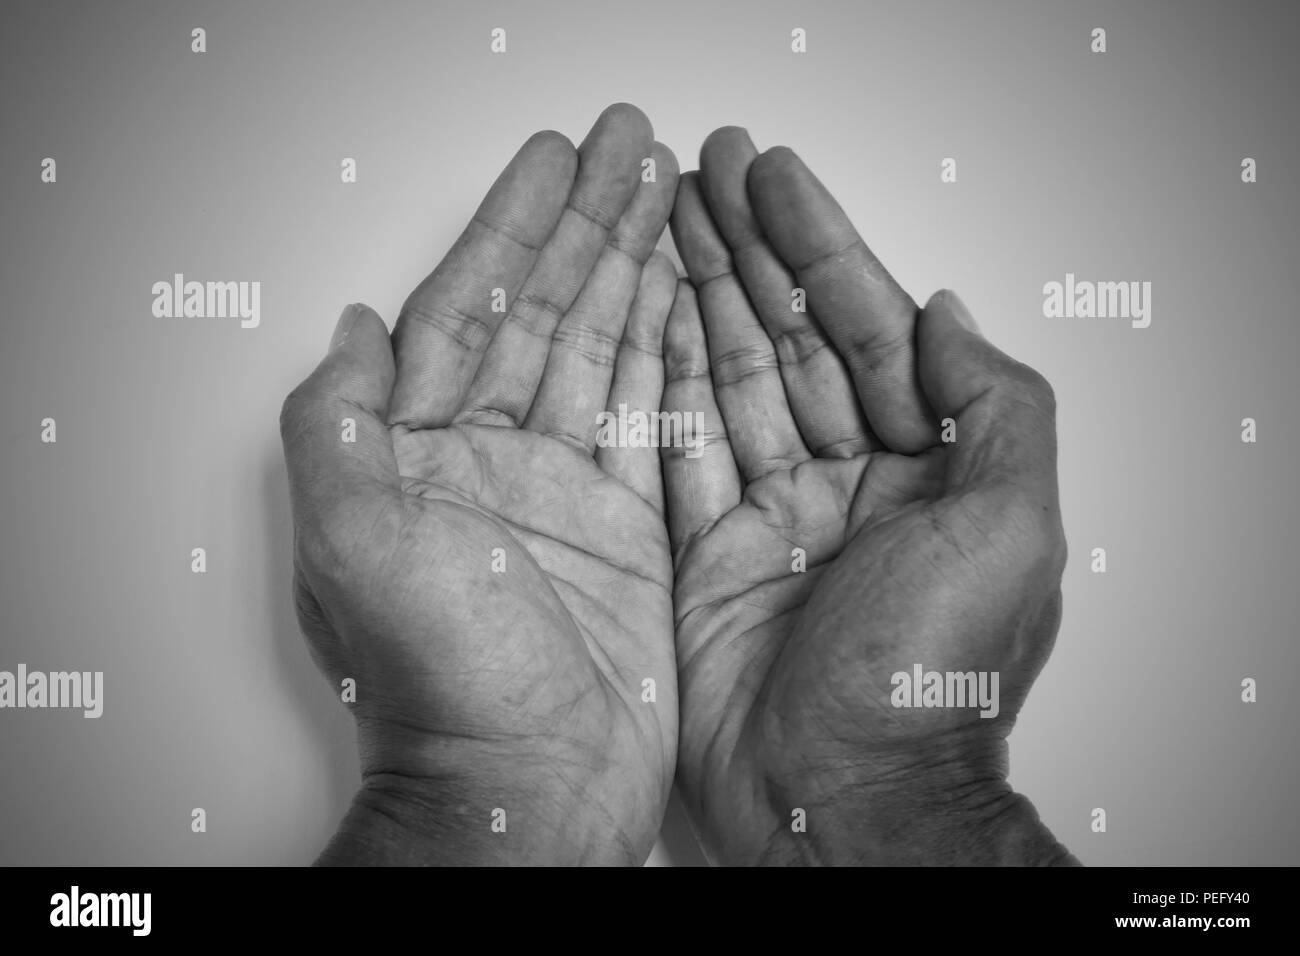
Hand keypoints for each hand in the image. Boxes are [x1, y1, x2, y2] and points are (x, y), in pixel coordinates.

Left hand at [280, 104, 680, 864]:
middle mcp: (493, 461)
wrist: (526, 788)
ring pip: (602, 348)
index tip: (554, 162)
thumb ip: (338, 425)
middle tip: (628, 145)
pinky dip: (667, 347)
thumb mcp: (354, 544)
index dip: (512, 228)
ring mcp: (564, 489)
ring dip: (632, 267)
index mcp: (422, 453)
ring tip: (664, 191)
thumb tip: (352, 329)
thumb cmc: (438, 684)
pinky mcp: (627, 525)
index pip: (470, 309)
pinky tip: (682, 294)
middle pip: (545, 312)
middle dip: (587, 222)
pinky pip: (648, 412)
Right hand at [662, 128, 1074, 864]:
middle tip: (705, 167)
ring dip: (698, 292)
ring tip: (665, 213)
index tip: (773, 178)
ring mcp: (770, 517)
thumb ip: (991, 405)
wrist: (843, 800)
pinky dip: (657, 379)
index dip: (819, 246)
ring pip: (728, 378)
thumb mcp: (1010, 525)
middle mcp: (848, 486)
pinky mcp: (705, 554)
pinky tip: (643, 313)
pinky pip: (677, 447)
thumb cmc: (934, 677)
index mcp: (926, 472)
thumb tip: (946, 311)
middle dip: (748, 249)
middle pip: (789, 339)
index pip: (865, 329)